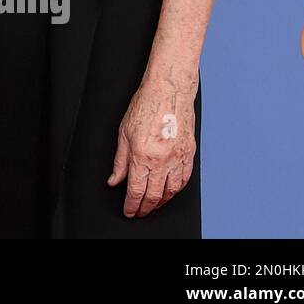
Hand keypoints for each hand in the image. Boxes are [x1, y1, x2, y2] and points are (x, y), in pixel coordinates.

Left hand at [107, 72, 197, 218]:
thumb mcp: (123, 133)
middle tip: (140, 212)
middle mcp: (161, 160)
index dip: (132, 205)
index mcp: (142, 155)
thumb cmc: (145, 107)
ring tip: (154, 205)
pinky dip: (176, 190)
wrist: (168, 92)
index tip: (129, 211)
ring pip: (171, 191)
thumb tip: (114, 180)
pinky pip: (184, 180)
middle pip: (154, 195)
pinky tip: (170, 192)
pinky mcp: (189, 154)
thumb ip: (119, 161)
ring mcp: (178, 158)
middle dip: (145, 208)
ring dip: (162, 202)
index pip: (136, 190)